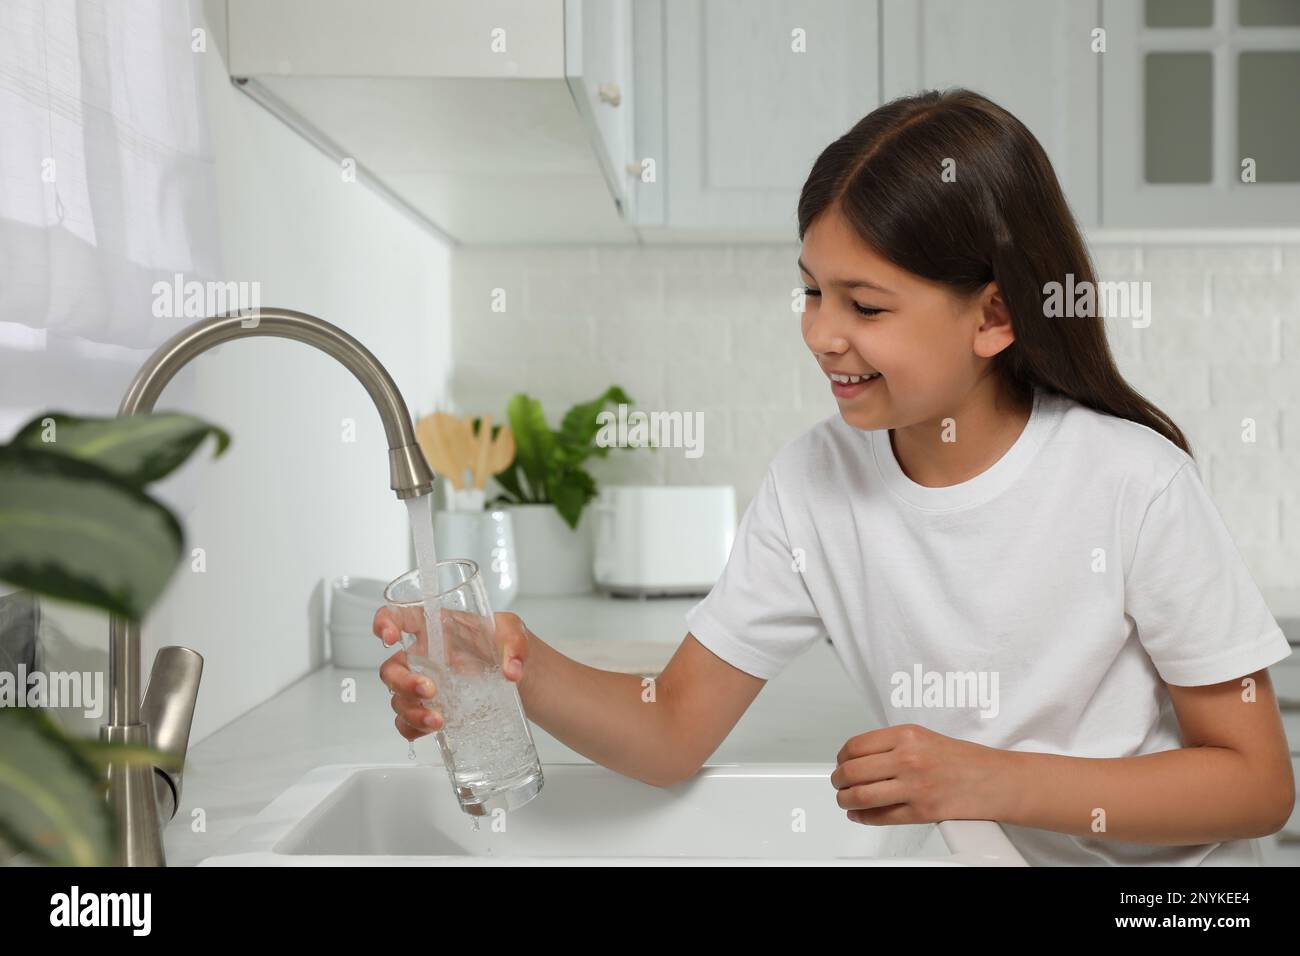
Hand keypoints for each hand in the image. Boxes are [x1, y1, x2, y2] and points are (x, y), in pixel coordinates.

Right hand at [374, 607, 532, 741]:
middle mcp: (424, 655)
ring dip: (412, 711)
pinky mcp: (432, 708)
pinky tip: (433, 728)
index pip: (400, 616)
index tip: (389, 636)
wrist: (519, 676)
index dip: (385, 622)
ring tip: (438, 720)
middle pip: (392, 667)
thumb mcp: (514, 632)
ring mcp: (425, 683)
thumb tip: (511, 670)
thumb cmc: (505, 646)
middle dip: (402, 681)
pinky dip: (414, 728)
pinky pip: (407, 721)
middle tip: (429, 689)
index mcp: (435, 628)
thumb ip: (514, 644)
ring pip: (398, 698)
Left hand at [830, 723, 1010, 824]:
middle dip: (838, 780)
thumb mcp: (923, 737)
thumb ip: (891, 744)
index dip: (841, 758)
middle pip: (852, 771)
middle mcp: (908, 759)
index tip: (840, 763)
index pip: (855, 746)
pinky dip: (863, 817)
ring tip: (844, 799)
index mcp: (907, 735)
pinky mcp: (922, 811)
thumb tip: (857, 756)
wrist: (994, 780)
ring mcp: (915, 786)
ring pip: (861, 796)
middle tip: (838, 783)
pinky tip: (859, 814)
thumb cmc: (962, 759)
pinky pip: (881, 817)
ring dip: (845, 800)